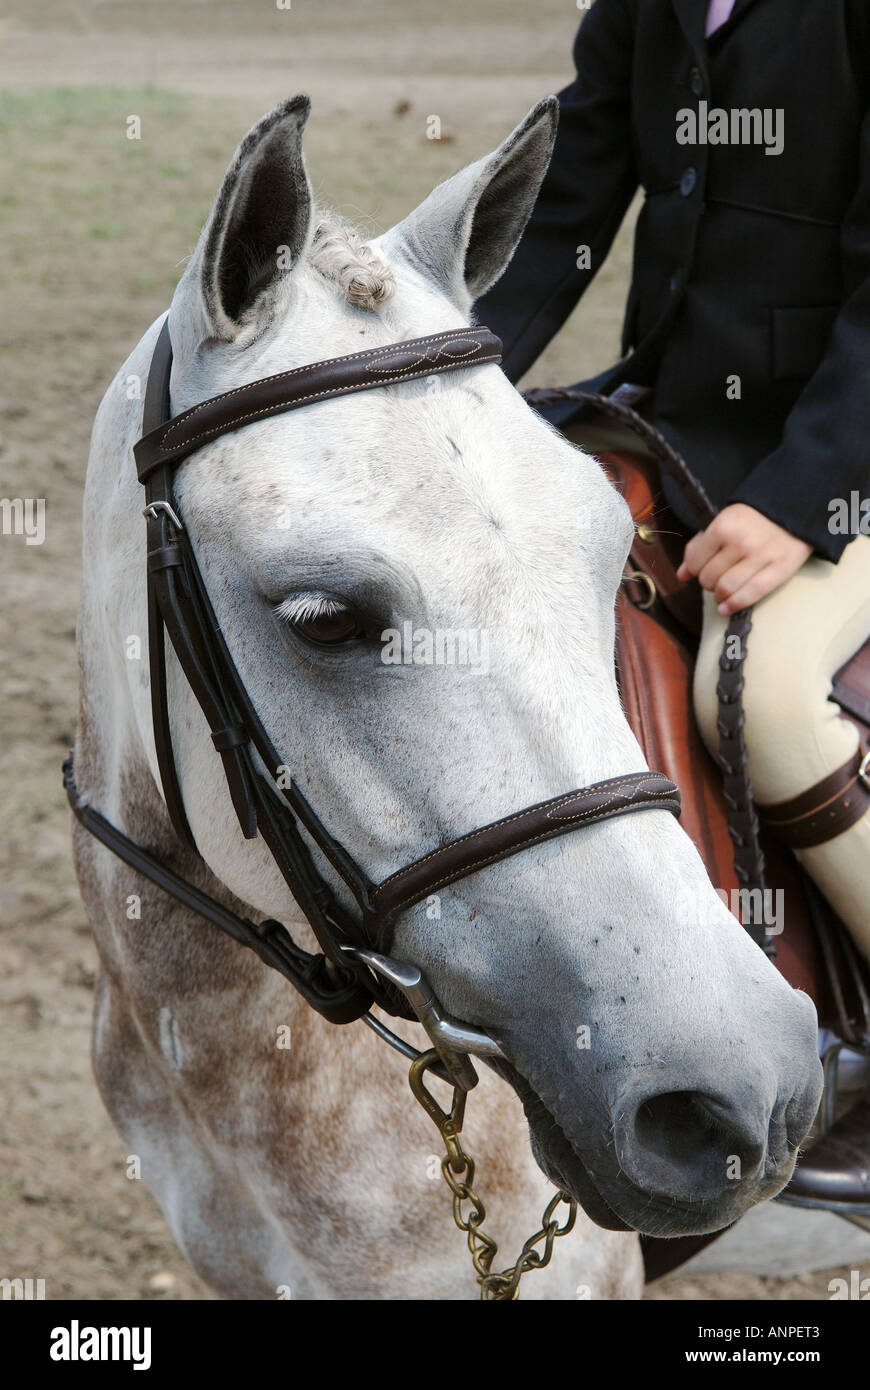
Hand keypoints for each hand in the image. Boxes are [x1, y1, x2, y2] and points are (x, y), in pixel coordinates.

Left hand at [675, 503, 811, 614]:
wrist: (794, 509)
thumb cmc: (754, 518)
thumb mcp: (724, 520)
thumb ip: (700, 544)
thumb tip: (681, 574)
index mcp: (723, 526)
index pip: (695, 561)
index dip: (691, 570)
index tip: (695, 571)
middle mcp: (741, 542)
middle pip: (709, 577)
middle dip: (706, 582)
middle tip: (713, 579)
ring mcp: (761, 557)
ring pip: (726, 588)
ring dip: (718, 595)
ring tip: (721, 593)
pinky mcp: (780, 569)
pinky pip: (751, 594)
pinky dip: (733, 605)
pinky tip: (725, 608)